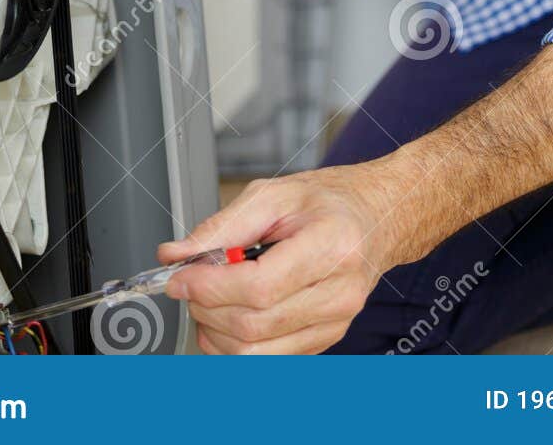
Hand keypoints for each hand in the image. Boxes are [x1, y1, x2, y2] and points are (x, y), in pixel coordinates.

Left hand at [155, 158, 408, 354]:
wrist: (375, 219)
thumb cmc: (329, 202)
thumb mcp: (274, 194)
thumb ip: (223, 226)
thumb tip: (176, 255)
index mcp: (332, 246)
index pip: (259, 287)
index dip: (210, 287)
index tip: (181, 276)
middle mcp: (339, 293)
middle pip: (253, 325)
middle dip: (206, 308)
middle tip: (189, 282)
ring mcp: (335, 324)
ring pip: (256, 353)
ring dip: (215, 331)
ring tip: (207, 298)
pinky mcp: (325, 341)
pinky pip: (268, 359)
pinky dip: (235, 343)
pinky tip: (228, 314)